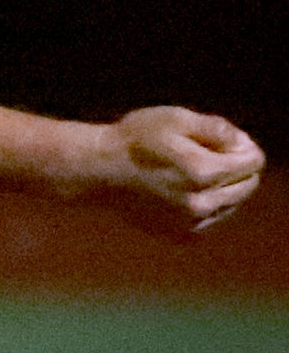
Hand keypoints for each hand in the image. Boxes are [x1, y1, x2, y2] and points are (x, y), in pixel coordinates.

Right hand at [88, 106, 266, 236]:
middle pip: (248, 184)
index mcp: (204, 173)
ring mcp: (190, 222)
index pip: (254, 161)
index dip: (240, 144)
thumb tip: (243, 144)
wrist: (98, 170)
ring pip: (232, 202)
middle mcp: (201, 203)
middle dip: (235, 166)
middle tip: (204, 154)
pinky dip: (206, 204)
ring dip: (221, 186)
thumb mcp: (177, 118)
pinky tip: (183, 191)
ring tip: (187, 173)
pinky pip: (212, 218)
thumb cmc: (135, 139)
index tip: (216, 139)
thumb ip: (218, 129)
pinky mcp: (178, 234)